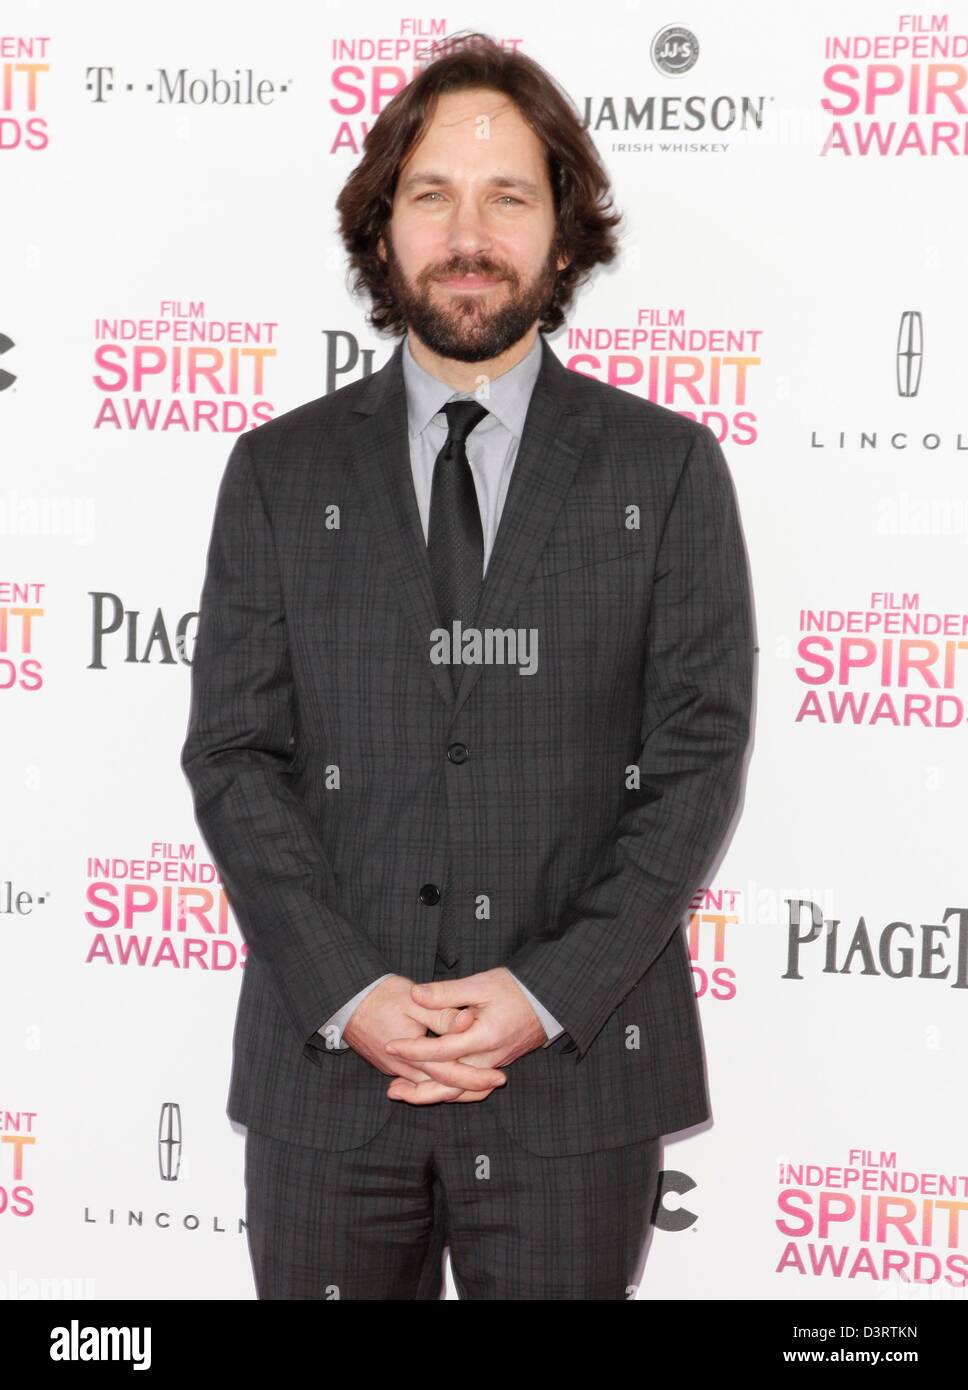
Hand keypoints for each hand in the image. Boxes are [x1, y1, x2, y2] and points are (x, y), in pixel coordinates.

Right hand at [342, 974, 506, 1102]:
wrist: (345, 1000)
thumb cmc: (380, 995)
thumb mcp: (414, 999)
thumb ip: (442, 1013)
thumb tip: (469, 1021)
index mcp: (410, 1053)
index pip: (449, 1073)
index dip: (476, 1076)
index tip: (500, 1076)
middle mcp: (402, 1069)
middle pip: (442, 1088)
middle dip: (471, 1089)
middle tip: (497, 1083)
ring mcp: (395, 1071)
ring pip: (431, 1088)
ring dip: (456, 1088)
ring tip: (482, 1084)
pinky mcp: (391, 1067)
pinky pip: (419, 1081)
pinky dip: (439, 1083)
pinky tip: (454, 1078)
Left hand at [383, 967, 547, 1104]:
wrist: (549, 1000)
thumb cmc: (516, 988)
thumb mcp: (481, 984)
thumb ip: (447, 992)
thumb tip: (416, 995)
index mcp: (485, 1037)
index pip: (442, 1050)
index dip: (413, 1049)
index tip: (390, 1044)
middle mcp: (490, 1059)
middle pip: (450, 1085)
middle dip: (418, 1090)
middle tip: (391, 1089)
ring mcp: (494, 1066)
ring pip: (460, 1092)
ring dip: (431, 1095)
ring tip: (404, 1093)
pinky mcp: (495, 1066)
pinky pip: (469, 1087)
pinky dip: (449, 1091)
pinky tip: (432, 1086)